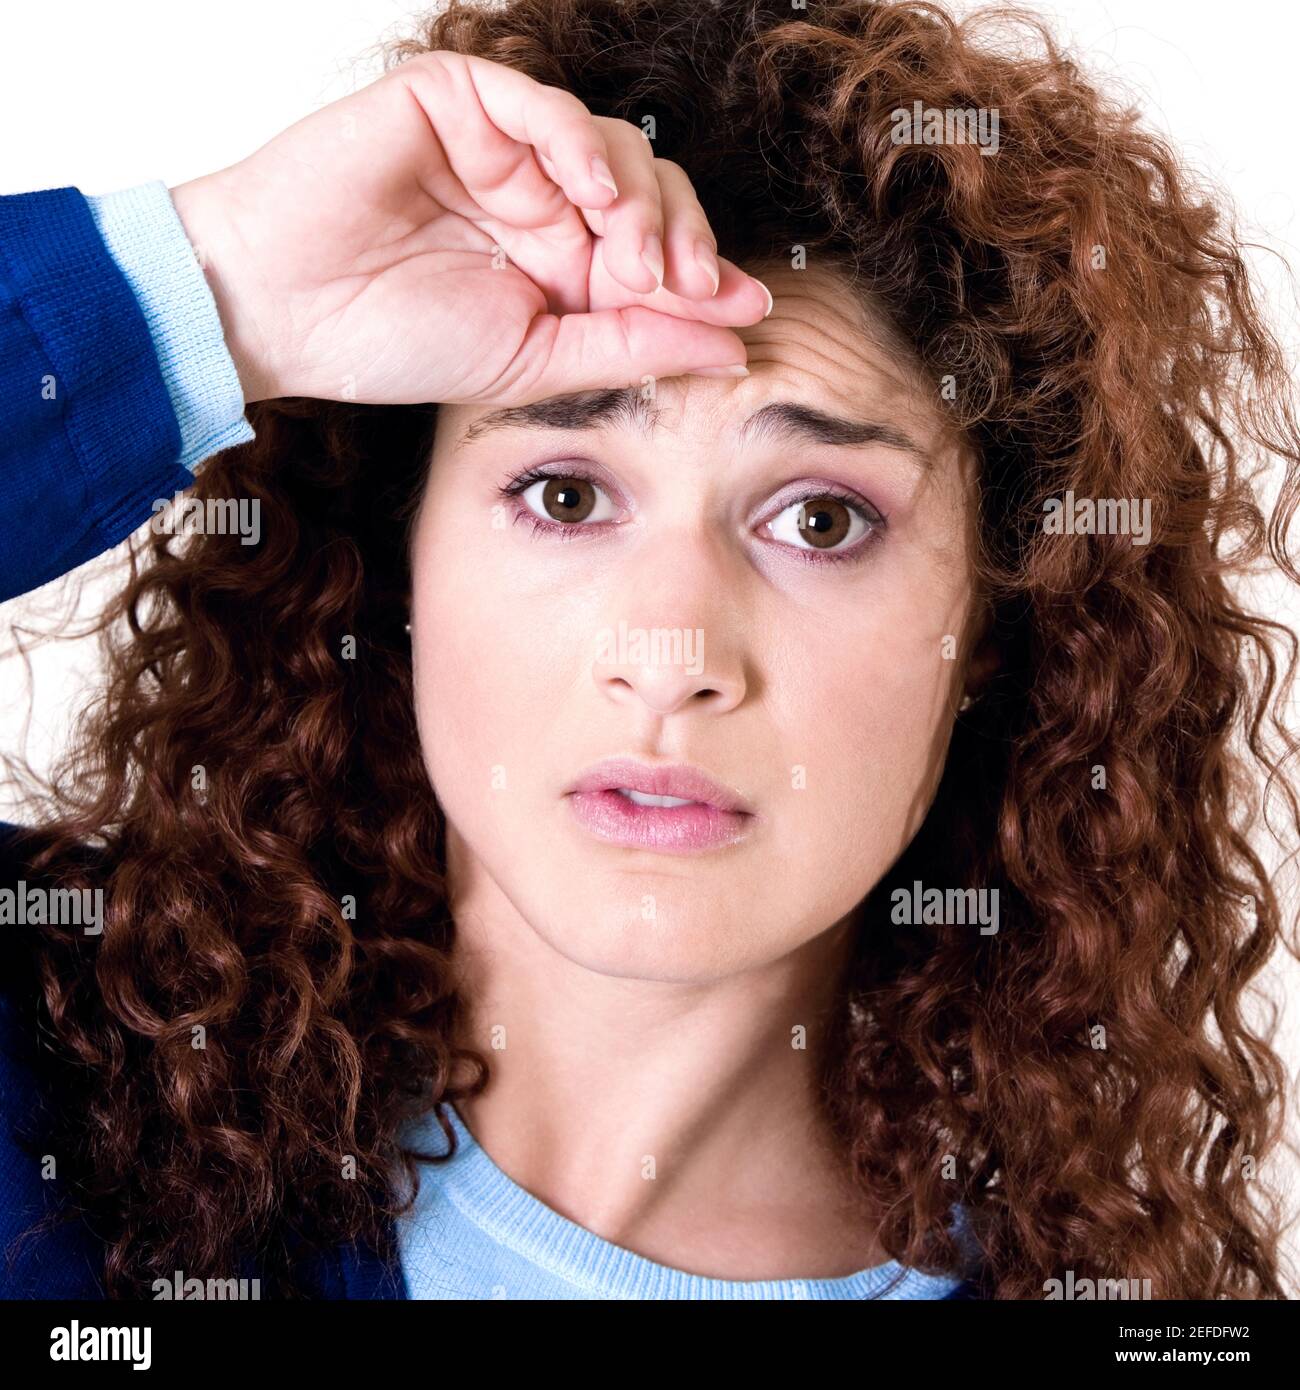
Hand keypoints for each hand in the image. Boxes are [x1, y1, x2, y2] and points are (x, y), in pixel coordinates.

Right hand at [169, 50, 767, 405]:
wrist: (283, 312)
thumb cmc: (391, 340)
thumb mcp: (536, 358)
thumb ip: (633, 345)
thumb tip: (734, 347)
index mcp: (556, 265)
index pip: (653, 252)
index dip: (702, 276)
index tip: (744, 312)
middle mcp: (539, 203)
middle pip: (649, 193)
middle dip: (682, 239)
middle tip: (688, 286)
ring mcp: (502, 150)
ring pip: (613, 144)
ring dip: (640, 198)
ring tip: (634, 256)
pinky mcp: (459, 103)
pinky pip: (544, 105)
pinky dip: (580, 143)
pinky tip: (592, 194)